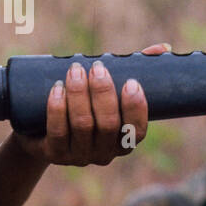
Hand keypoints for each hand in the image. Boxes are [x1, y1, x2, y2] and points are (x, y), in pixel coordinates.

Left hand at [14, 44, 168, 165]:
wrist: (42, 132)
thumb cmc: (86, 105)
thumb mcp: (108, 90)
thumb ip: (135, 69)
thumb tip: (162, 48)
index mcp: (123, 141)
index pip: (137, 131)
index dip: (136, 108)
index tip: (131, 82)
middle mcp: (104, 154)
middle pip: (108, 125)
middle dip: (103, 93)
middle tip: (97, 68)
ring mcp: (79, 156)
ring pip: (82, 125)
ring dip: (79, 94)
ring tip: (75, 70)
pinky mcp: (55, 154)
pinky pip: (58, 132)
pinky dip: (57, 108)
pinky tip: (57, 89)